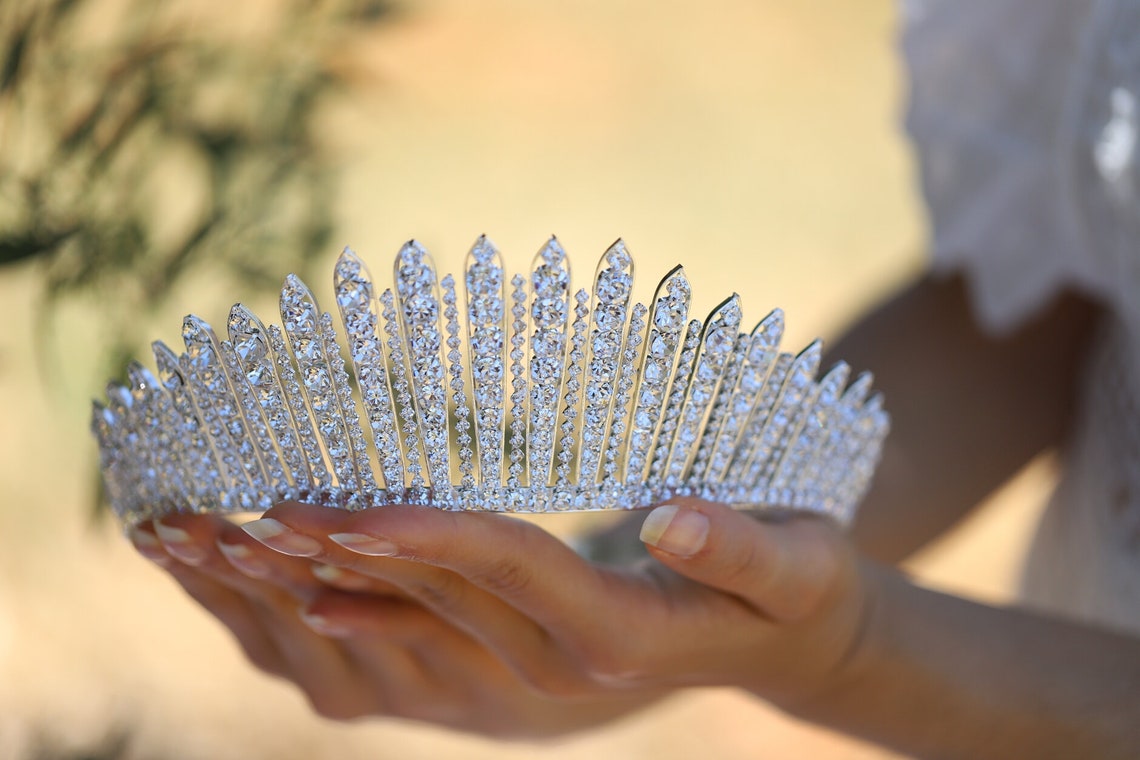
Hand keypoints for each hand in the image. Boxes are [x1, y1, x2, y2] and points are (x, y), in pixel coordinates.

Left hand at [231, 498, 873, 709]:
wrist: (788, 644)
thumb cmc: (801, 590)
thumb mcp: (799, 565)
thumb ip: (743, 549)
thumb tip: (673, 521)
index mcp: (622, 632)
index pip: (509, 570)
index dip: (429, 534)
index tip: (344, 506)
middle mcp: (564, 661)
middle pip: (441, 593)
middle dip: (348, 550)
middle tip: (251, 512)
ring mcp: (537, 669)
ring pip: (422, 613)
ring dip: (337, 574)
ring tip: (252, 536)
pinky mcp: (523, 658)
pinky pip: (430, 632)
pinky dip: (365, 605)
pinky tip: (306, 586)